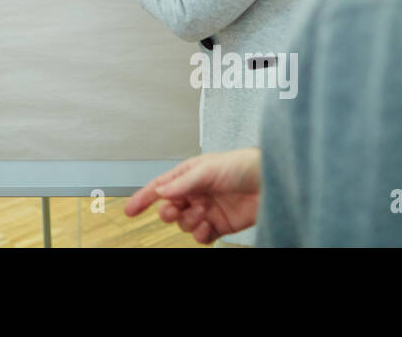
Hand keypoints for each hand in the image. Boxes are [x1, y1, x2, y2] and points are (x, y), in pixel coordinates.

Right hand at [124, 148, 261, 243]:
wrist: (271, 181)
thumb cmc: (243, 165)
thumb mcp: (208, 169)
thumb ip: (183, 182)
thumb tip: (161, 192)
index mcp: (189, 176)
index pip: (160, 187)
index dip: (143, 198)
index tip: (130, 210)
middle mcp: (196, 193)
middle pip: (169, 209)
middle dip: (169, 212)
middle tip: (175, 209)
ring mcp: (207, 210)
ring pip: (184, 224)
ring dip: (189, 221)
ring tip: (203, 213)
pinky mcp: (220, 225)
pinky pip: (201, 236)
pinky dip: (200, 235)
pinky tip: (207, 227)